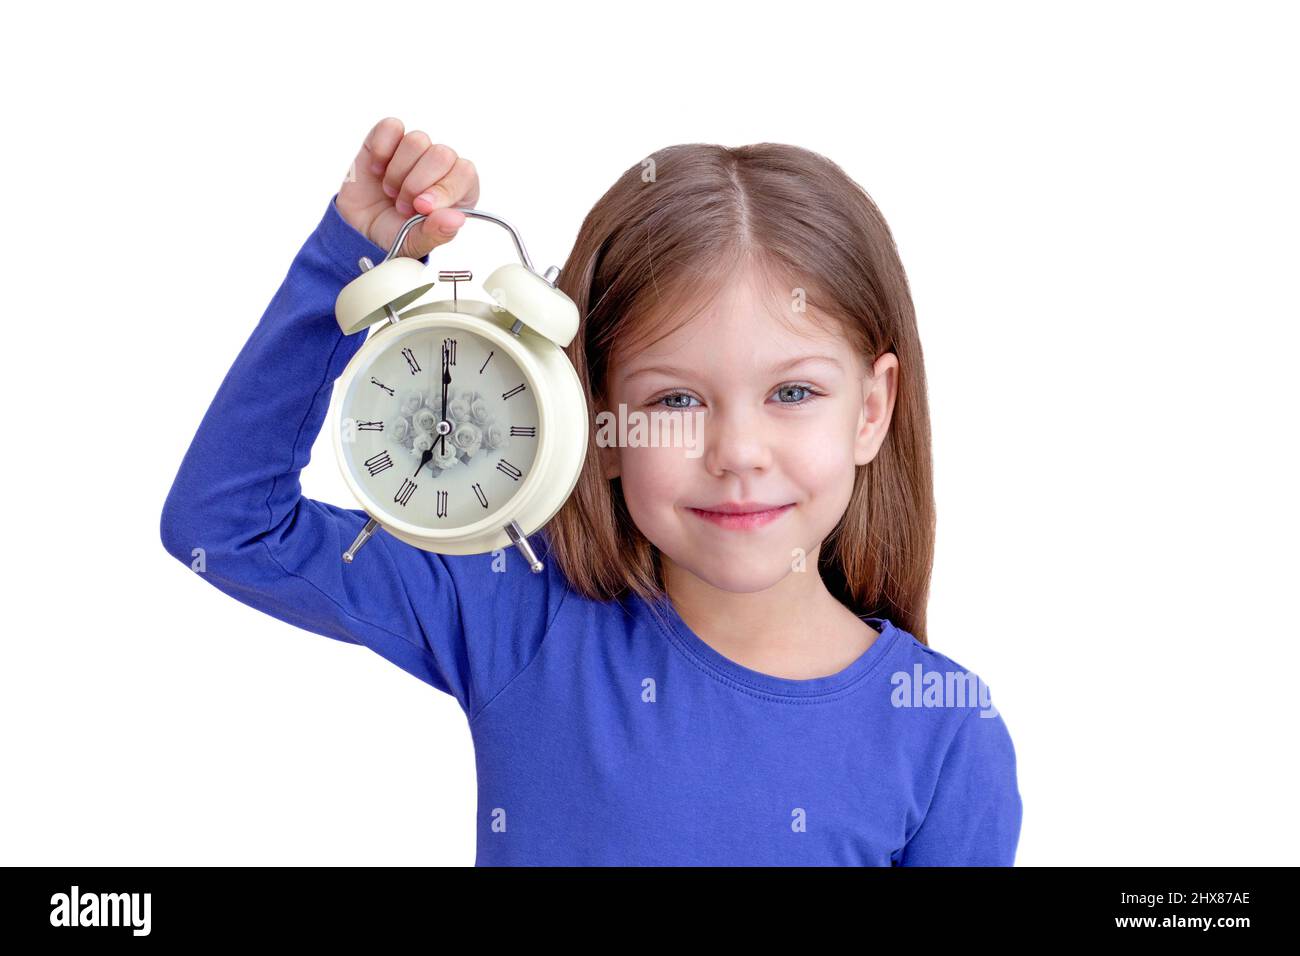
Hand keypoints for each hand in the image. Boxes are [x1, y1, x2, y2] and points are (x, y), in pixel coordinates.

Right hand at [336, 117, 479, 258]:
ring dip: (398, 172)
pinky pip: (391, 127)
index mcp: (458, 191)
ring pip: (417, 140)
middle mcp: (441, 167)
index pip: (465, 173)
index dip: (443, 189)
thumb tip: (456, 219)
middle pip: (442, 154)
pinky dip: (381, 150)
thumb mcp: (416, 243)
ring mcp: (416, 151)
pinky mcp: (389, 139)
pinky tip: (377, 170)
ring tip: (391, 192)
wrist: (359, 228)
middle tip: (402, 206)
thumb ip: (438, 232)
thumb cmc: (395, 235)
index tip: (421, 208)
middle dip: (416, 184)